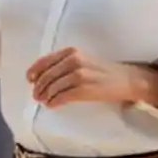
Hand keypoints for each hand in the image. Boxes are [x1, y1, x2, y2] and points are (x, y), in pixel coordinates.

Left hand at [28, 47, 157, 108]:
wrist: (127, 79)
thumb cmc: (102, 71)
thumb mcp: (82, 60)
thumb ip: (64, 64)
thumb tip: (41, 76)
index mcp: (71, 52)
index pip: (44, 61)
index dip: (34, 71)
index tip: (30, 80)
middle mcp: (74, 60)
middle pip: (47, 76)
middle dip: (38, 87)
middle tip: (36, 96)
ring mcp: (79, 75)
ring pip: (53, 87)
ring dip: (45, 96)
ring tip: (44, 101)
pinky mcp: (85, 89)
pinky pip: (63, 97)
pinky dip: (54, 102)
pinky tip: (52, 105)